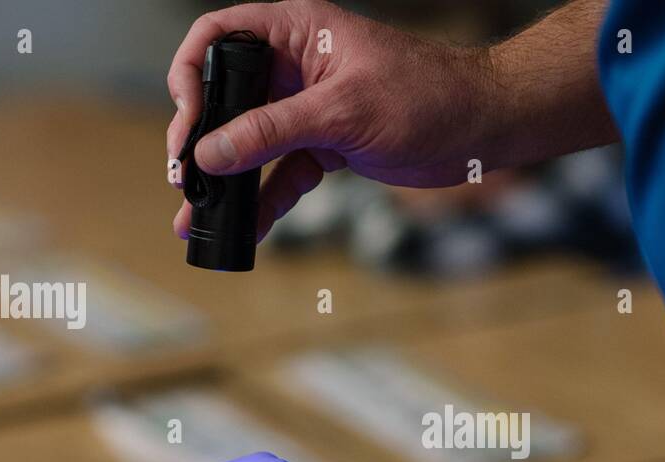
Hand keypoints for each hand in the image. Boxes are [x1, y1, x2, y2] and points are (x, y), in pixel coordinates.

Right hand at [167, 0, 496, 241]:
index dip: (191, 75)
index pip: (218, 37)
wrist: (482, 128)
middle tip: (183, 178)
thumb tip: (212, 153)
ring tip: (195, 215)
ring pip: (251, 142)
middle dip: (200, 138)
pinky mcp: (327, 145)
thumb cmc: (427, 96)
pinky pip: (283, 173)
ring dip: (225, 179)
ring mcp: (310, 108)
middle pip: (227, 96)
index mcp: (296, 31)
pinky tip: (245, 228)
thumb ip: (273, 131)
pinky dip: (265, 200)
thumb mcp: (342, 112)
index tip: (188, 121)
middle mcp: (296, 66)